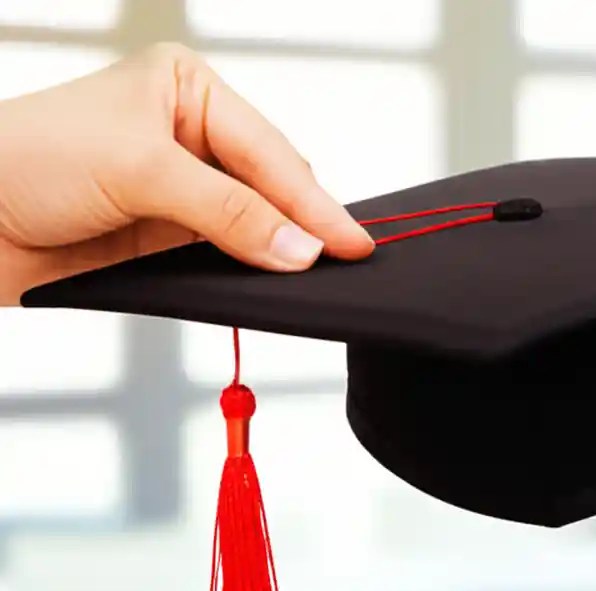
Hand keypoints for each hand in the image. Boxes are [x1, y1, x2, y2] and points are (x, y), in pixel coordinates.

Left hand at [0, 43, 373, 305]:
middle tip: (343, 262)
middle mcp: (189, 135)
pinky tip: (272, 283)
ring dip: (279, 252)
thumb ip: (227, 212)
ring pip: (255, 226)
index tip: (350, 242)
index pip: (269, 150)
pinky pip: (226, 259)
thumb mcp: (140, 169)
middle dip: (303, 224)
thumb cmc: (24, 159)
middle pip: (272, 187)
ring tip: (319, 277)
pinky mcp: (167, 239)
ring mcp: (181, 190)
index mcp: (189, 90)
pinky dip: (249, 274)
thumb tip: (299, 248)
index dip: (311, 200)